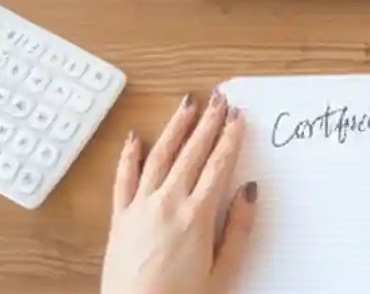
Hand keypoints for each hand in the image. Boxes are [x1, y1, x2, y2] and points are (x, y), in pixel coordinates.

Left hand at [101, 90, 256, 293]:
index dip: (230, 138)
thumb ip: (238, 228)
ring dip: (176, 127)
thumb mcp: (223, 271)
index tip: (238, 117)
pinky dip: (130, 155)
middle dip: (208, 123)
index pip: (219, 165)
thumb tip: (250, 190)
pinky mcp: (120, 218)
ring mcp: (141, 207)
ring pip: (160, 156)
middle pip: (192, 153)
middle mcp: (169, 203)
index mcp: (198, 216)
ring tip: (187, 104)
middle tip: (219, 98)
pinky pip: (124, 178)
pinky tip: (137, 136)